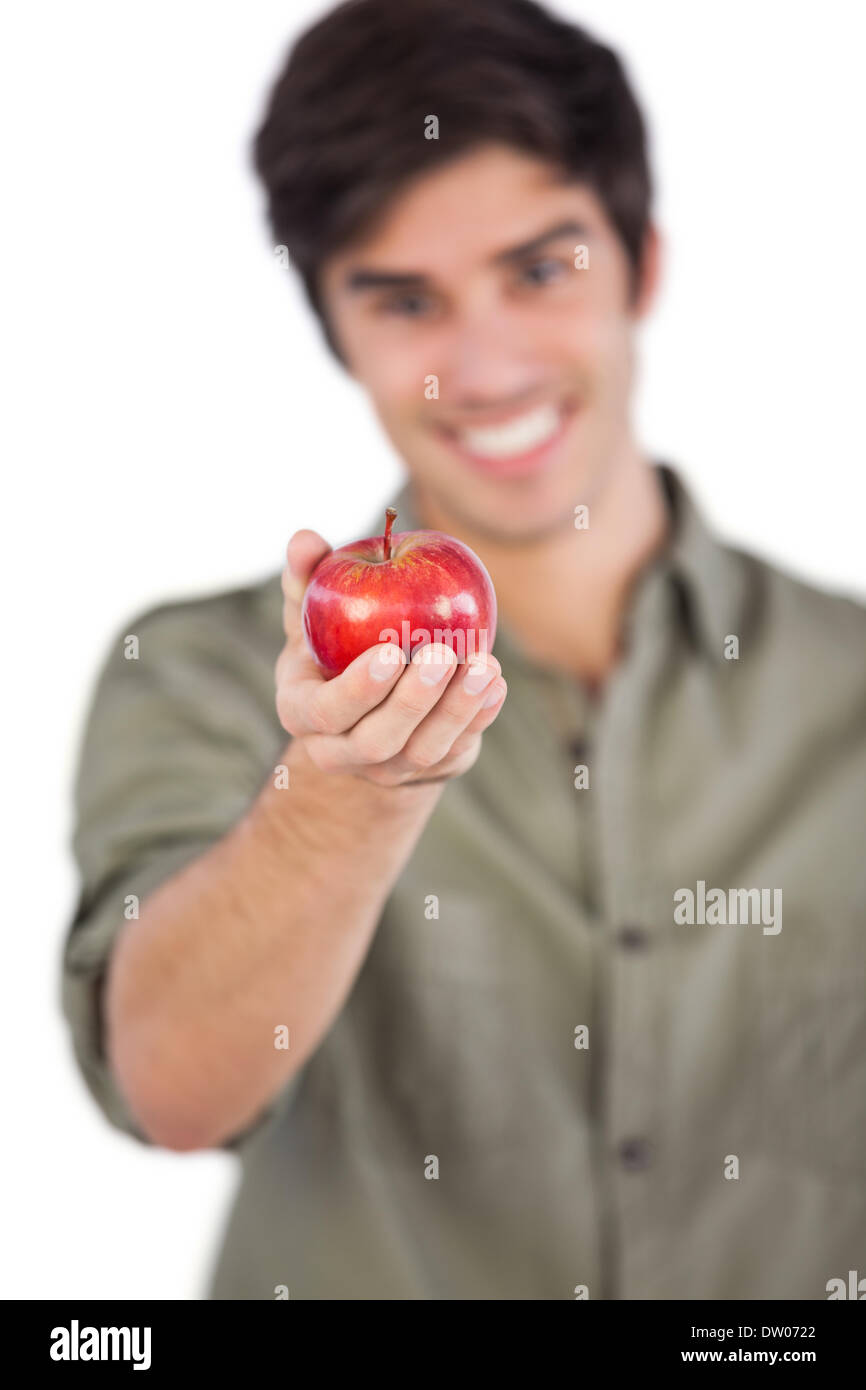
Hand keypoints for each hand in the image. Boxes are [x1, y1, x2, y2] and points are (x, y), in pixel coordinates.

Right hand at [275, 528, 506, 785]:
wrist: (366, 706)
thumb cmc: (335, 645)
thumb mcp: (315, 613)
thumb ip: (307, 578)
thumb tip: (305, 538)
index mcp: (303, 713)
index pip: (325, 712)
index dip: (357, 689)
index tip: (389, 651)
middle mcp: (340, 750)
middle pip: (375, 741)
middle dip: (412, 702)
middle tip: (442, 654)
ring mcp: (387, 767)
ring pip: (422, 751)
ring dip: (456, 710)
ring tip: (484, 665)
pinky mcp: (431, 767)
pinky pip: (457, 748)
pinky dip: (479, 716)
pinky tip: (496, 681)